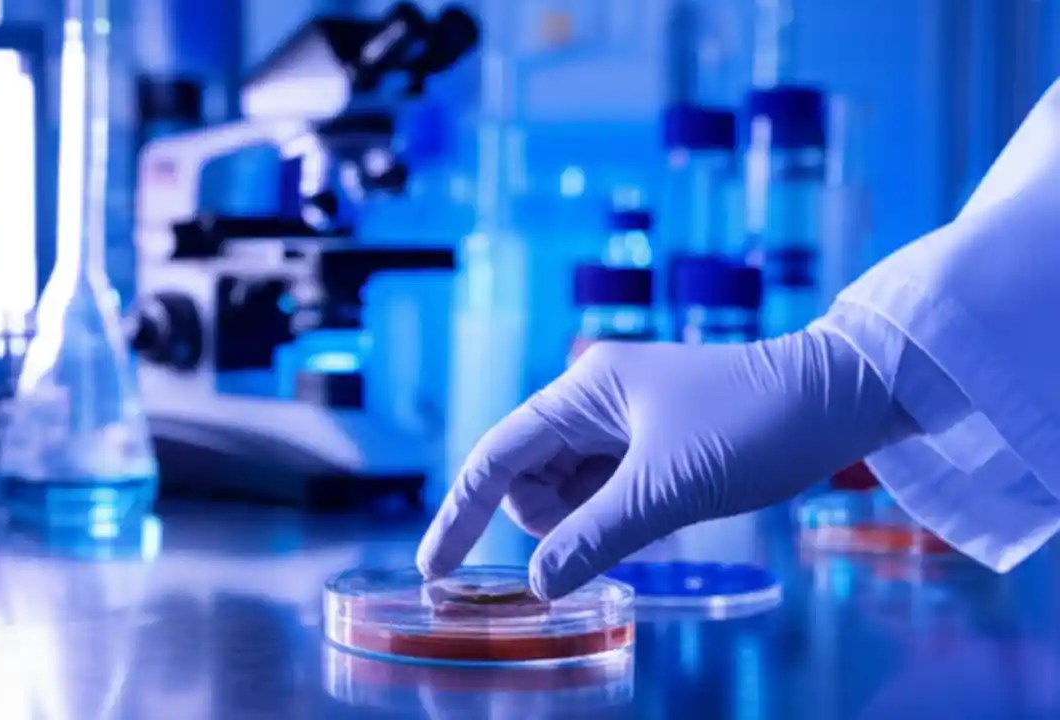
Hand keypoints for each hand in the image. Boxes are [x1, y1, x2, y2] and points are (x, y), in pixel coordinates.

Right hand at [417, 325, 913, 598]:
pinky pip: (607, 490)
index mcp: (585, 391)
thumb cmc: (755, 425)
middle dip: (550, 518)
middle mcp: (594, 401)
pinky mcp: (653, 442)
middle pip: (530, 476)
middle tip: (612, 532)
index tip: (435, 571)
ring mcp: (625, 420)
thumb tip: (538, 585)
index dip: (461, 512)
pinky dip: (615, 515)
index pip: (498, 455)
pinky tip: (657, 516)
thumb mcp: (668, 488)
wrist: (841, 395)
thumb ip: (595, 537)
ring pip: (569, 488)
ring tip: (651, 517)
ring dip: (588, 520)